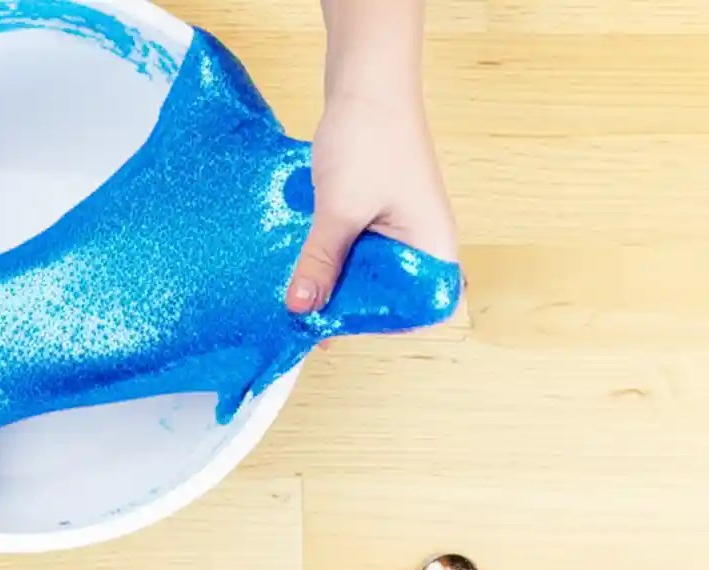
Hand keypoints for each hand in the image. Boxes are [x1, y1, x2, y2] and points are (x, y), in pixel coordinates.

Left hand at [285, 92, 456, 313]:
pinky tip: (299, 264)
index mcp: (433, 246)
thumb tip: (301, 307)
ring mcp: (398, 226)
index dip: (384, 326)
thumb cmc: (370, 139)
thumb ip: (321, 260)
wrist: (365, 82)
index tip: (339, 327)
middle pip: (388, 295)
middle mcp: (421, 241)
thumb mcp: (339, 209)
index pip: (420, 309)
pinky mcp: (374, 212)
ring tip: (295, 293)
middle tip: (303, 315)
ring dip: (334, 281)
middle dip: (348, 306)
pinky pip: (353, 248)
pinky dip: (328, 257)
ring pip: (366, 272)